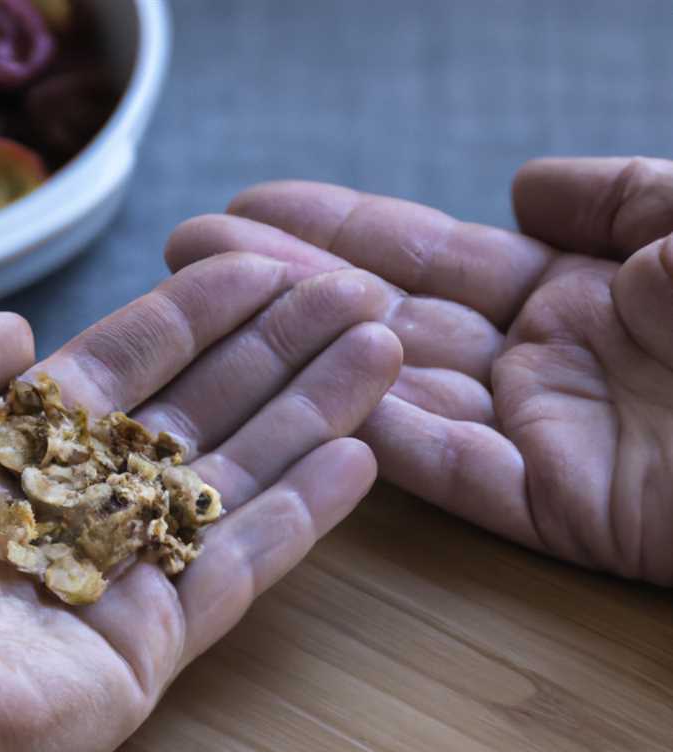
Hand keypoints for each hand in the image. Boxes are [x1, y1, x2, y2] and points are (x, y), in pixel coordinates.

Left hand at [0, 252, 400, 751]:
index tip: (266, 265)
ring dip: (313, 413)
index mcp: (21, 444)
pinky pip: (241, 569)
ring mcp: (124, 573)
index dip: (202, 310)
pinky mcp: (150, 647)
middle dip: (282, 347)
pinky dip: (302, 516)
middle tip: (355, 297)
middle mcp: (83, 501)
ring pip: (240, 478)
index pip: (136, 361)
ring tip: (380, 355)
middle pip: (207, 408)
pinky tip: (360, 456)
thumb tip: (19, 335)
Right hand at [167, 158, 672, 582]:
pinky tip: (298, 398)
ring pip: (399, 392)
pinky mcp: (560, 511)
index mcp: (577, 288)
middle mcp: (541, 360)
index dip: (337, 228)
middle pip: (387, 318)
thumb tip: (518, 187)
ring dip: (307, 356)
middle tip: (188, 251)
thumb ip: (617, 196)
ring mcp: (542, 438)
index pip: (427, 256)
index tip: (253, 205)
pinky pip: (451, 473)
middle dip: (286, 284)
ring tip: (212, 315)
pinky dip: (377, 437)